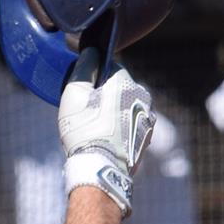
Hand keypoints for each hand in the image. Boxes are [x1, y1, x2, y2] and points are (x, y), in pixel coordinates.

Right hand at [58, 51, 154, 216]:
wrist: (100, 171)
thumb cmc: (84, 130)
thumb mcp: (74, 93)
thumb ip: (84, 67)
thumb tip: (92, 53)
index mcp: (127, 83)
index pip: (110, 66)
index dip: (94, 76)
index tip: (84, 91)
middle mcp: (144, 98)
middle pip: (120, 87)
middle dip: (105, 95)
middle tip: (87, 112)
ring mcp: (148, 119)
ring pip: (127, 106)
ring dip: (114, 111)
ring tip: (96, 128)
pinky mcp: (147, 137)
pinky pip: (132, 123)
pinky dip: (121, 127)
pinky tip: (106, 138)